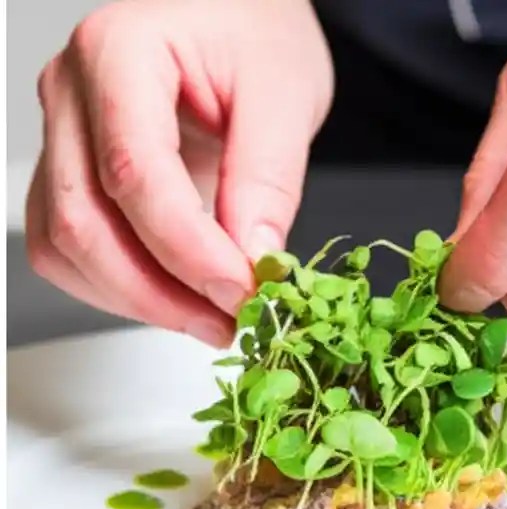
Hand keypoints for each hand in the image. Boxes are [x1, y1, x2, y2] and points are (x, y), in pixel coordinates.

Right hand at [26, 0, 332, 346]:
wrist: (241, 15)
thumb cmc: (258, 34)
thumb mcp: (286, 93)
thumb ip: (268, 177)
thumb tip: (254, 259)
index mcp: (118, 53)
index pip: (134, 172)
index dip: (187, 249)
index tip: (243, 290)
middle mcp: (71, 90)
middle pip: (84, 218)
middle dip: (158, 290)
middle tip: (231, 322)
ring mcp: (61, 131)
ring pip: (64, 244)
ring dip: (136, 300)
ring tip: (213, 319)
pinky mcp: (70, 168)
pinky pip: (71, 246)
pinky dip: (121, 287)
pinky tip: (180, 297)